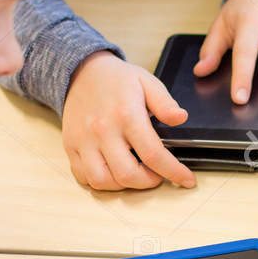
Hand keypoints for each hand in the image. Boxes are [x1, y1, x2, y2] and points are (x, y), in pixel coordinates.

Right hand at [62, 52, 195, 190]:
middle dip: (149, 182)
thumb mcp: (147, 82)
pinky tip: (113, 171)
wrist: (81, 72)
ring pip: (102, 181)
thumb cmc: (117, 79)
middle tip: (157, 175)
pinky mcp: (71, 146)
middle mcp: (102, 130)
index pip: (153, 154)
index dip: (173, 172)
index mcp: (126, 115)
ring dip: (123, 186)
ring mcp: (84, 140)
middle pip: (127, 174)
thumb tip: (181, 118)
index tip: (187, 180)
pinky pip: (83, 176)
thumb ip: (165, 103)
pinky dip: (101, 181)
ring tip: (135, 174)